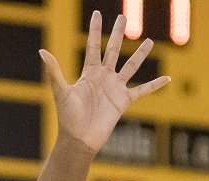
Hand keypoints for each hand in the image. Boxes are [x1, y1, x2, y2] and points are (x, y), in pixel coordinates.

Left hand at [40, 13, 170, 153]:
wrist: (79, 139)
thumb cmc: (67, 118)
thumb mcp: (61, 92)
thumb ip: (54, 71)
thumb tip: (41, 51)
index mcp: (89, 73)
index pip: (93, 46)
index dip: (95, 30)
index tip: (97, 13)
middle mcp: (103, 77)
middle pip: (113, 50)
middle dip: (118, 34)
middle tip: (123, 18)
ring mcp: (115, 88)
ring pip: (131, 66)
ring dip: (140, 54)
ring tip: (150, 41)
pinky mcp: (123, 101)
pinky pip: (142, 90)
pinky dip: (155, 85)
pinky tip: (167, 78)